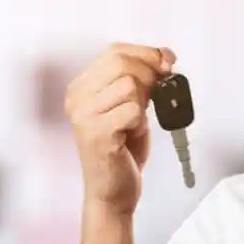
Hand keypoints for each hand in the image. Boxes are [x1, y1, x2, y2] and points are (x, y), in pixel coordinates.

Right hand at [65, 42, 175, 215]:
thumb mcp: (131, 106)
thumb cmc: (124, 149)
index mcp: (81, 87)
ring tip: (134, 124)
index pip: (114, 51)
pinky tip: (130, 136)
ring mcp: (83, 115)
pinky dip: (141, 123)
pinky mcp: (96, 133)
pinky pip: (133, 111)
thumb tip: (165, 55)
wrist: (113, 192)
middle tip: (158, 94)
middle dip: (150, 74)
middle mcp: (76, 98)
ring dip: (143, 105)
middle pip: (122, 64)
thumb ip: (141, 80)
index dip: (146, 53)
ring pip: (129, 86)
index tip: (168, 62)